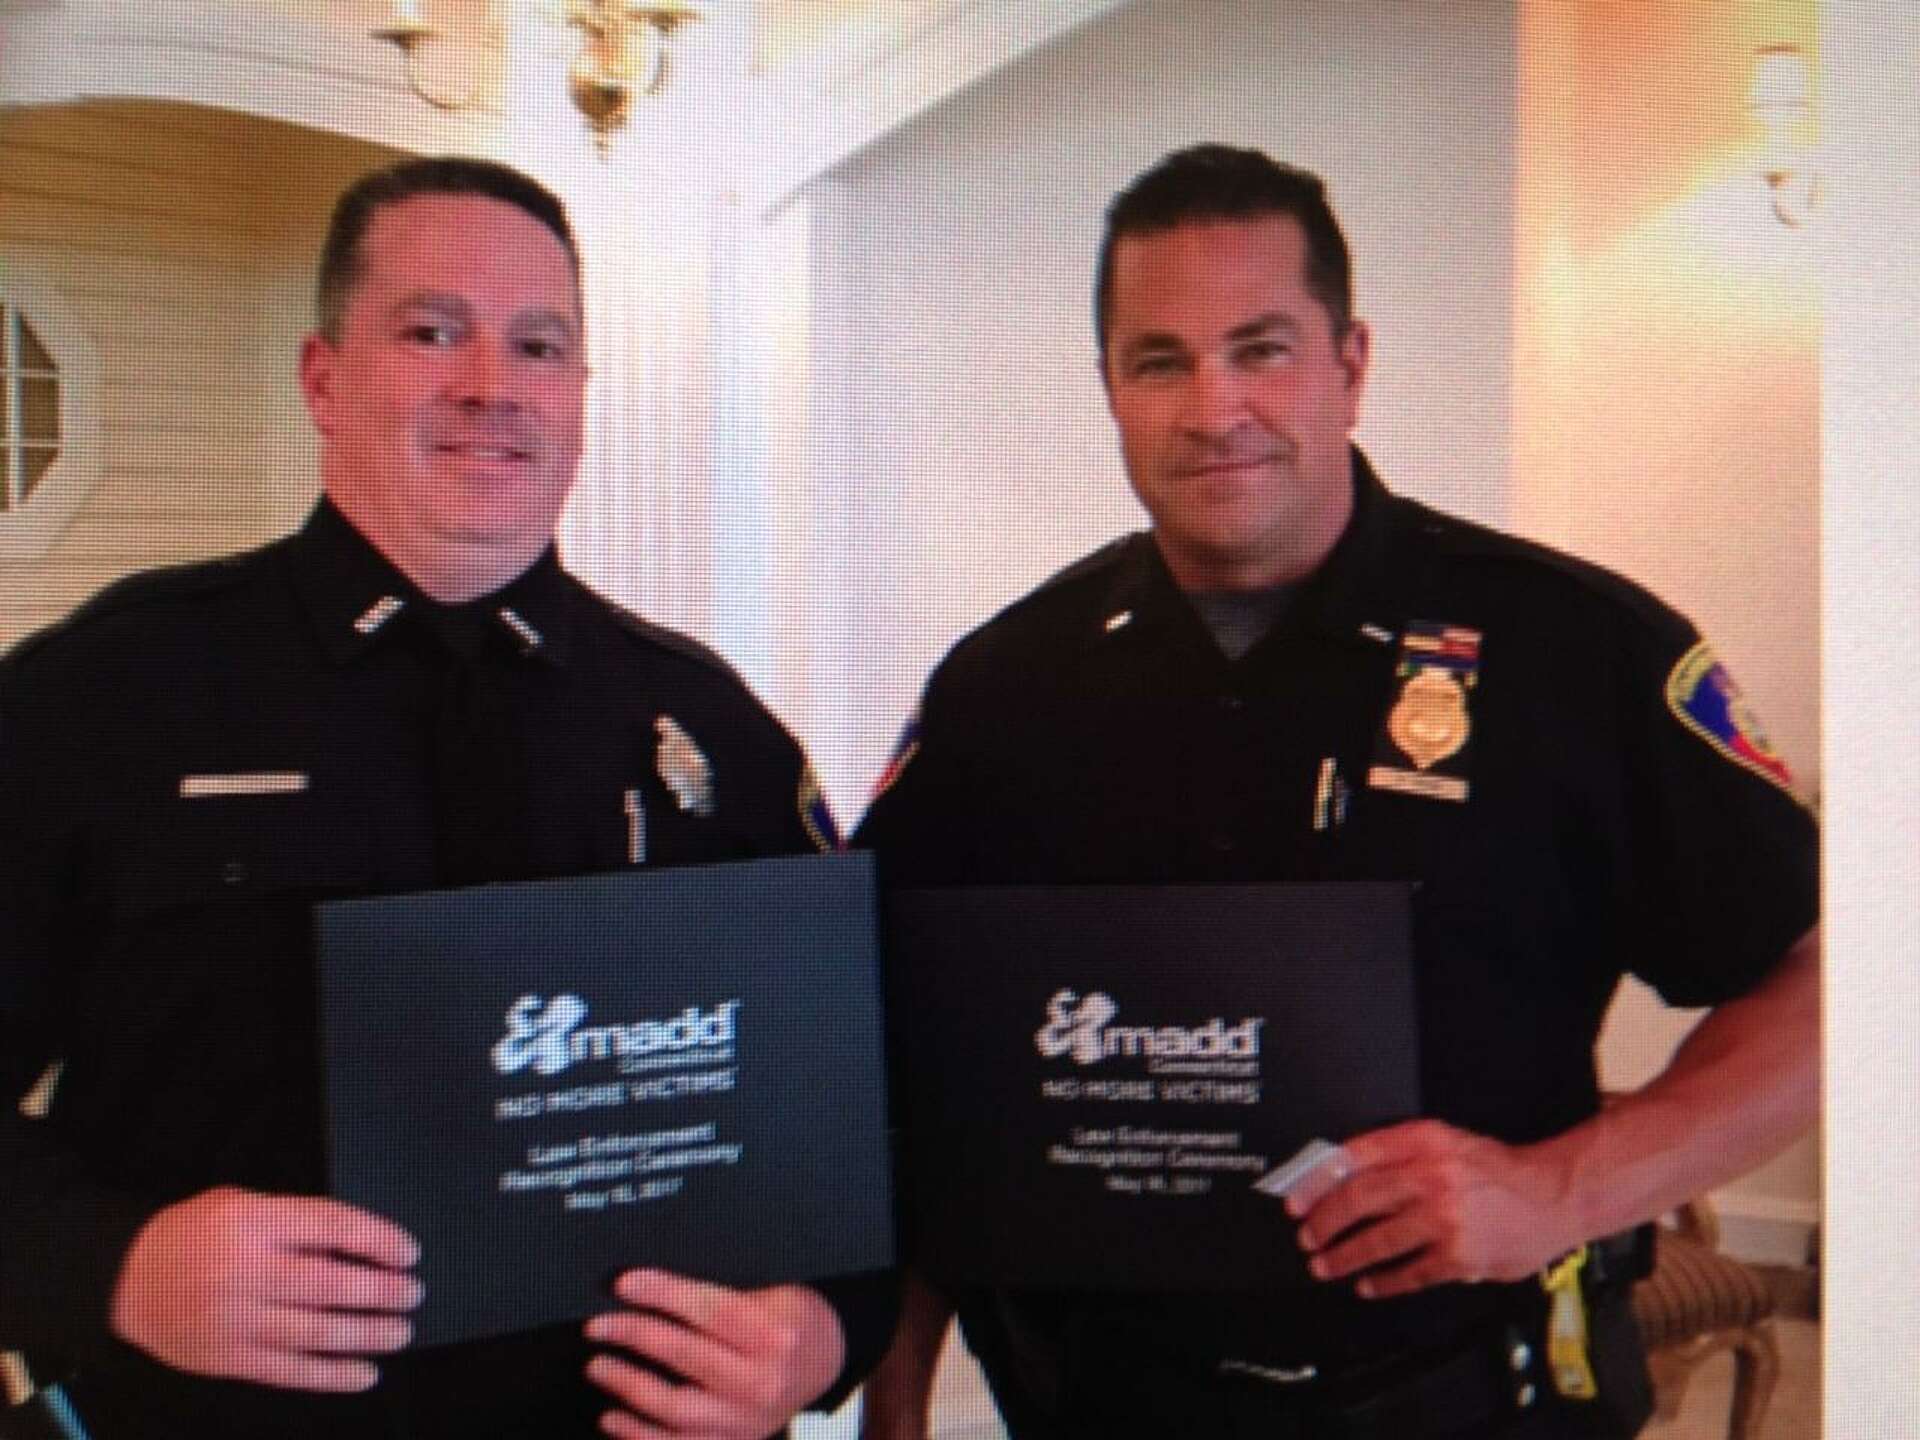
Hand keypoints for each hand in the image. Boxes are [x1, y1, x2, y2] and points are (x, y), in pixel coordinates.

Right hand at [109, 1186, 420, 1390]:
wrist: (128, 1279)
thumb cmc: (197, 1233)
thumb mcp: (244, 1204)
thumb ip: (296, 1223)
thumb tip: (358, 1248)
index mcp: (253, 1222)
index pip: (330, 1226)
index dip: (377, 1240)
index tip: (409, 1253)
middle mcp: (246, 1272)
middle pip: (327, 1284)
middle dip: (379, 1291)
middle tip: (413, 1294)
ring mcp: (235, 1321)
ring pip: (313, 1332)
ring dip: (365, 1335)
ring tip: (400, 1332)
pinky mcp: (227, 1360)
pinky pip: (288, 1371)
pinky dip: (331, 1375)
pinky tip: (365, 1373)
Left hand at [584, 1270, 844, 1439]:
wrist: (824, 1361)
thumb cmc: (790, 1316)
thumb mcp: (770, 1290)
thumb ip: (720, 1293)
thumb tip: (649, 1286)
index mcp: (773, 1334)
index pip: (707, 1310)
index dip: (662, 1294)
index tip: (623, 1283)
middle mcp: (761, 1380)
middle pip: (685, 1356)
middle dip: (634, 1336)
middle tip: (598, 1325)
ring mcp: (747, 1420)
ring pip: (676, 1409)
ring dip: (629, 1386)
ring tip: (598, 1366)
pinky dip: (640, 1435)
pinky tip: (612, 1418)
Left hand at [1288, 1120, 1579, 1298]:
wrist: (1552, 1197)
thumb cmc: (1494, 1170)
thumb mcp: (1445, 1142)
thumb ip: (1397, 1153)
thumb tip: (1339, 1172)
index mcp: (1424, 1141)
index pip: (1355, 1156)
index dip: (1318, 1180)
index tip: (1296, 1199)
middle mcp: (1432, 1176)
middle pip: (1358, 1198)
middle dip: (1323, 1222)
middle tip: (1306, 1236)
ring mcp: (1445, 1219)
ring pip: (1377, 1241)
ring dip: (1343, 1256)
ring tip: (1324, 1264)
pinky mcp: (1458, 1256)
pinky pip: (1408, 1273)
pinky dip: (1382, 1282)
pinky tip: (1366, 1284)